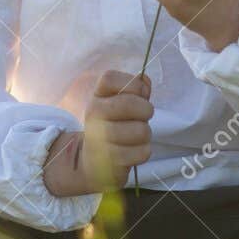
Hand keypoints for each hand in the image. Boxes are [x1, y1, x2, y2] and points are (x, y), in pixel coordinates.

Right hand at [44, 70, 152, 194]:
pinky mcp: (109, 160)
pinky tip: (134, 150)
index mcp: (97, 96)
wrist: (92, 159)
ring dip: (146, 134)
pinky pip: (142, 152)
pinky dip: (144, 151)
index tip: (139, 94)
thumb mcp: (121, 103)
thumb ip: (136, 90)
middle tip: (144, 116)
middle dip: (146, 110)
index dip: (133, 84)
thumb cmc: (113, 125)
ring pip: (140, 130)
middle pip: (129, 103)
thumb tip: (145, 80)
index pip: (110, 78)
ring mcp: (99, 138)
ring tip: (137, 135)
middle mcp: (93, 114)